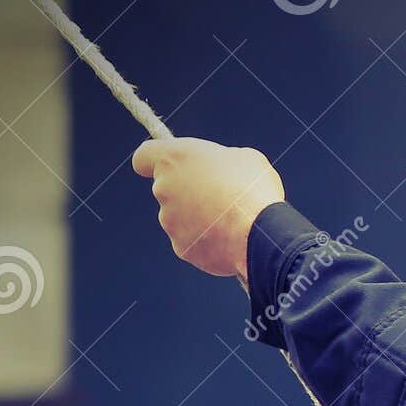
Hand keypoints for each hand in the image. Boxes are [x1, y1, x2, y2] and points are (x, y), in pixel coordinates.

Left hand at [131, 138, 284, 280]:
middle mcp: (163, 189)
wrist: (262, 233)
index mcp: (173, 158)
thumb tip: (223, 170)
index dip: (153, 163)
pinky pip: (193, 242)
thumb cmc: (254, 189)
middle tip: (218, 197)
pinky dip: (207, 242)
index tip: (167, 168)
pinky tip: (230, 241)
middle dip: (188, 193)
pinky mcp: (182, 248)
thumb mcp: (243, 158)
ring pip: (179, 218)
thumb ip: (220, 161)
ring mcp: (170, 221)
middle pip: (167, 190)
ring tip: (230, 222)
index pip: (143, 157)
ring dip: (198, 219)